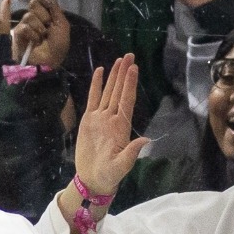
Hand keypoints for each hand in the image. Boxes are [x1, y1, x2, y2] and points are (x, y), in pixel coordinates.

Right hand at [14, 0, 69, 68]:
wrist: (50, 64)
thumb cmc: (58, 47)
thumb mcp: (61, 25)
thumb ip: (55, 7)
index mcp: (46, 14)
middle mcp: (34, 17)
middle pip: (33, 3)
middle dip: (44, 15)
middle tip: (48, 27)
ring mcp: (25, 26)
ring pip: (29, 15)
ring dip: (39, 28)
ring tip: (42, 38)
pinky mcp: (18, 35)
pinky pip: (24, 27)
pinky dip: (32, 35)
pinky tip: (35, 42)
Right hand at [72, 55, 149, 195]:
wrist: (94, 179)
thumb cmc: (110, 174)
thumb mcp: (122, 165)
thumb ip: (131, 153)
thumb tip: (145, 140)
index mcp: (121, 126)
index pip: (127, 100)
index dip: (130, 84)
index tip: (134, 68)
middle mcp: (112, 118)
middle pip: (119, 91)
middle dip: (124, 73)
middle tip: (129, 55)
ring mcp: (100, 118)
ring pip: (108, 92)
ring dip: (113, 76)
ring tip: (118, 60)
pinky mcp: (89, 121)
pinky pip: (93, 99)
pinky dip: (96, 86)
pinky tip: (100, 72)